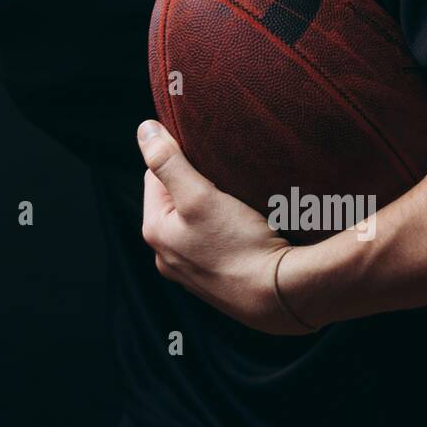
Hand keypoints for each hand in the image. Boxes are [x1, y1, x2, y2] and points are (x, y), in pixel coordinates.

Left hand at [136, 120, 317, 335]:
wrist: (282, 296)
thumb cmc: (240, 245)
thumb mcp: (199, 195)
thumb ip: (168, 161)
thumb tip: (144, 130)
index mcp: (155, 232)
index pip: (155, 177)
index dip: (180, 161)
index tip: (207, 160)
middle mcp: (167, 256)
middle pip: (177, 200)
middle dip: (199, 186)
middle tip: (228, 183)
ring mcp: (193, 272)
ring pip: (199, 222)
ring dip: (216, 208)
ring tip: (240, 204)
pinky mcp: (219, 281)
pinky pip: (216, 243)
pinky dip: (229, 231)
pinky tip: (247, 229)